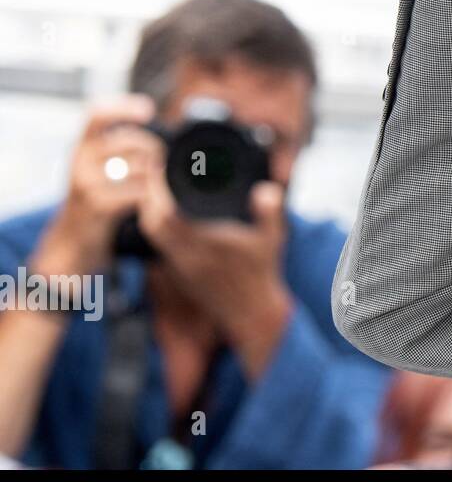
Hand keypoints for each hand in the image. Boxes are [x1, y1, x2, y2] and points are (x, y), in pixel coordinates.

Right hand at [34, 95, 162, 276]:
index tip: (148, 110)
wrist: (73, 240)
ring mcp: (87, 183)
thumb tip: (157, 128)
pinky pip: (137, 192)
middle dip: (153, 148)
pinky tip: (150, 200)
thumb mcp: (98, 167)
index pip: (96, 115)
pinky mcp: (98, 206)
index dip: (123, 107)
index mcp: (81, 146)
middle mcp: (80, 161)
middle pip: (128, 140)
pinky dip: (151, 195)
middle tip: (161, 160)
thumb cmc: (96, 198)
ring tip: (156, 183)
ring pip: (137, 167)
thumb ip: (118, 147)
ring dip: (155, 175)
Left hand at [137, 178, 291, 375]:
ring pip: (150, 234)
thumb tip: (267, 188)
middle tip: (154, 174)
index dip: (157, 189)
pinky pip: (157, 244)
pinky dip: (156, 225)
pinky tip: (166, 213)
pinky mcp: (177, 272)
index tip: (160, 167)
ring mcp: (178, 266)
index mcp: (204, 246)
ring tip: (158, 190)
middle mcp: (185, 257)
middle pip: (149, 223)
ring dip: (149, 211)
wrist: (250, 314)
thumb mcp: (273, 240)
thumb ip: (270, 212)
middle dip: (147, 196)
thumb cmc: (261, 275)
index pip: (165, 215)